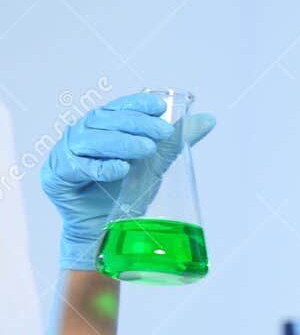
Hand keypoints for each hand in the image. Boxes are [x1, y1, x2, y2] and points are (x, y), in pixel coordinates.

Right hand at [42, 92, 216, 269]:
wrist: (107, 229)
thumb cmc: (126, 192)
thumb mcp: (154, 163)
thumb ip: (174, 142)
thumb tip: (209, 119)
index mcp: (102, 127)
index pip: (117, 107)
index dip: (136, 104)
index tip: (159, 107)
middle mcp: (81, 136)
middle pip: (104, 120)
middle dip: (135, 124)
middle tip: (161, 133)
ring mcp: (65, 155)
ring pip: (90, 140)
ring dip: (120, 143)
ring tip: (146, 150)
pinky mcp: (56, 177)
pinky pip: (76, 167)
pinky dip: (99, 167)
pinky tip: (119, 169)